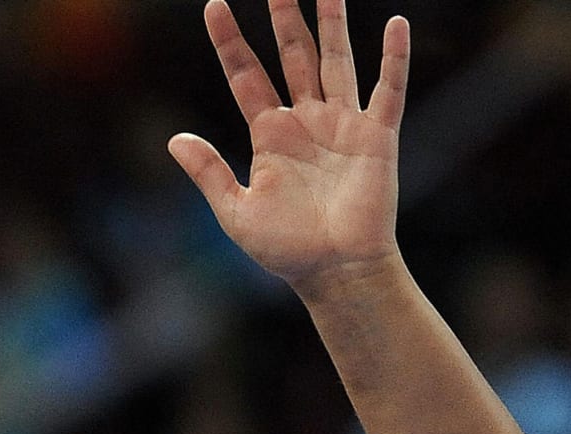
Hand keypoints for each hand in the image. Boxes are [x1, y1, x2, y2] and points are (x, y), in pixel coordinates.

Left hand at [169, 0, 410, 291]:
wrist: (334, 271)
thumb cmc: (286, 248)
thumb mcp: (235, 210)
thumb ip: (208, 172)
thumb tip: (174, 139)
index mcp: (270, 134)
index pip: (245, 75)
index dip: (229, 41)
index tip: (213, 5)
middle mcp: (306, 120)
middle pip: (292, 55)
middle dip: (284, 17)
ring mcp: (343, 124)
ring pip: (336, 60)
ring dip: (333, 22)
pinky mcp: (377, 137)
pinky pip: (387, 90)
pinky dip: (392, 59)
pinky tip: (396, 25)